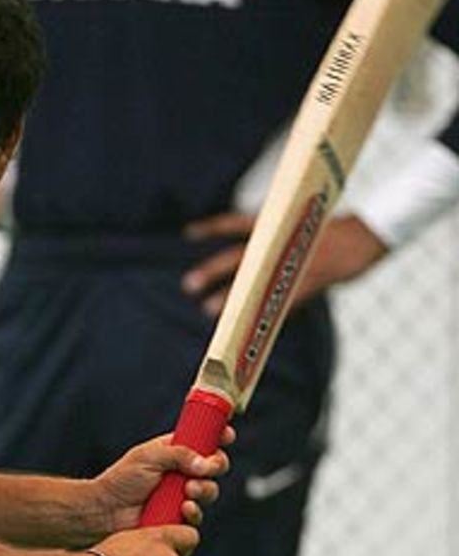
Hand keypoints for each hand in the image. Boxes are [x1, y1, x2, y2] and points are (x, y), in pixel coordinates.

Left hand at [92, 431, 232, 537]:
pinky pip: (197, 516)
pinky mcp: (178, 519)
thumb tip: (206, 462)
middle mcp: (182, 473)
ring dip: (205, 489)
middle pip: (214, 467)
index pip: (204, 441)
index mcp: (175, 452)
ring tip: (188, 491)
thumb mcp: (149, 457)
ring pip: (210, 492)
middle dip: (216, 466)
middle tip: (207, 469)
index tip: (227, 435)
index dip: (219, 437)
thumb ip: (179, 454)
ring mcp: (181, 496)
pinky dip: (194, 511)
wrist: (105, 511)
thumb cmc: (121, 480)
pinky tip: (184, 509)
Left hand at [181, 211, 388, 316]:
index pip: (237, 223)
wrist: (367, 237)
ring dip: (230, 300)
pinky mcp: (309, 284)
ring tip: (206, 309)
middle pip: (238, 257)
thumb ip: (274, 242)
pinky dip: (263, 318)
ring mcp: (294, 265)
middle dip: (212, 271)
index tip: (187, 232)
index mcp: (277, 226)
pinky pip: (280, 305)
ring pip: (254, 284)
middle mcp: (281, 244)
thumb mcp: (300, 228)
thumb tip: (250, 260)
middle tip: (188, 284)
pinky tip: (246, 332)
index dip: (213, 226)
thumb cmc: (333, 233)